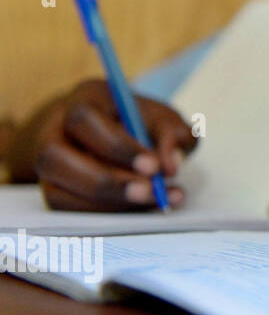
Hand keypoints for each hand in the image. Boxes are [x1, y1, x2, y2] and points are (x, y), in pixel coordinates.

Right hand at [17, 79, 195, 210]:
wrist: (120, 134)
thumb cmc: (143, 123)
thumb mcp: (166, 120)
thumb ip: (174, 135)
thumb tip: (170, 165)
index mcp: (83, 99)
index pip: (84, 119)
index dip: (118, 146)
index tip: (154, 167)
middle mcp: (54, 130)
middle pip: (56, 158)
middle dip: (108, 181)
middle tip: (152, 191)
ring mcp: (47, 164)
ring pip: (56, 191)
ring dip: (109, 203)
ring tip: (158, 200)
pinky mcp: (52, 190)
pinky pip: (66, 211)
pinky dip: (105, 215)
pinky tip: (142, 209)